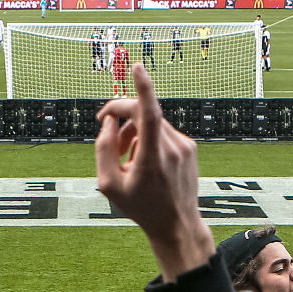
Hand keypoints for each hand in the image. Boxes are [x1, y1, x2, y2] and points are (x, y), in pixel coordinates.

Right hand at [95, 65, 211, 280]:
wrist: (176, 224)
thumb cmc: (140, 207)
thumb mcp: (108, 184)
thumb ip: (103, 148)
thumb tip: (109, 121)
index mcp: (152, 158)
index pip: (150, 113)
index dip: (143, 88)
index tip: (137, 67)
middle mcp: (172, 148)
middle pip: (142, 113)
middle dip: (120, 116)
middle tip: (105, 131)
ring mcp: (184, 146)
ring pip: (152, 121)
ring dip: (132, 129)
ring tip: (124, 156)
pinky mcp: (189, 147)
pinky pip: (162, 130)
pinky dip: (147, 137)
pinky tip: (141, 159)